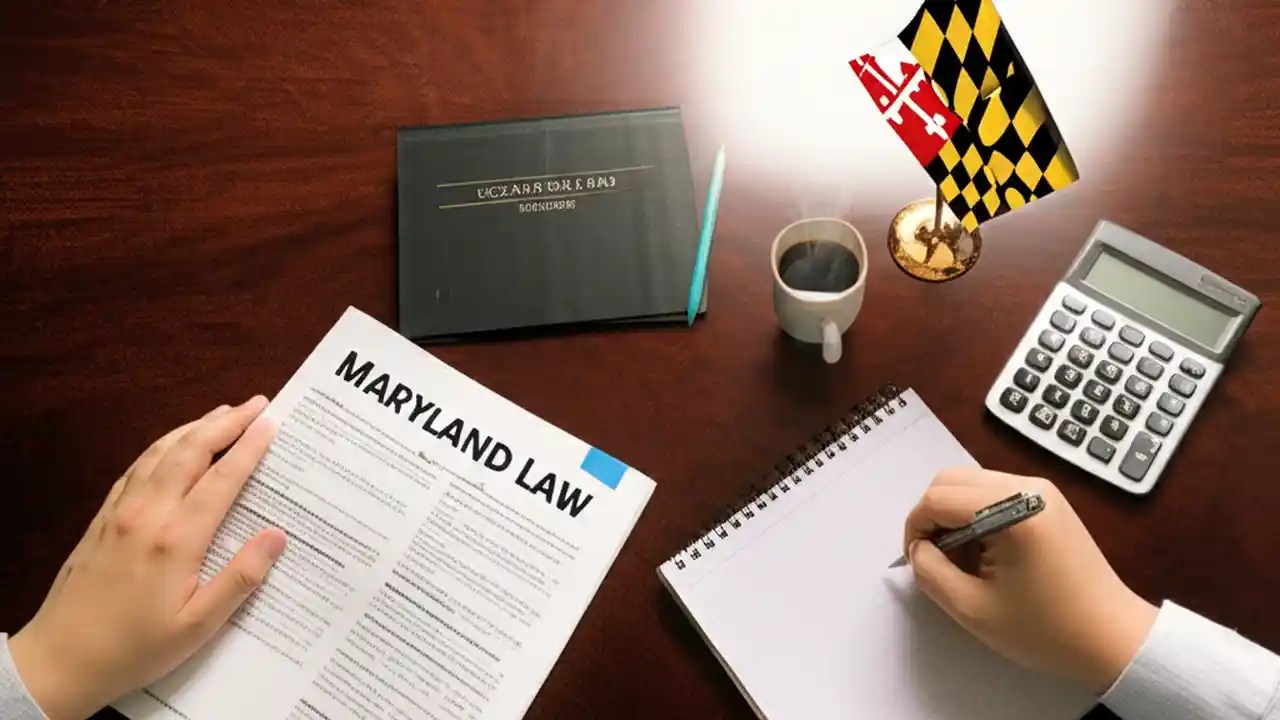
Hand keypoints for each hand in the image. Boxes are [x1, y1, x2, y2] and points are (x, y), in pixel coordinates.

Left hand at [8, 397, 286, 719]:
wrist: (61, 658)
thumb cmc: (134, 648)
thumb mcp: (199, 626)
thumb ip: (241, 579)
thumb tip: (276, 536)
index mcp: (177, 539)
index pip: (222, 478)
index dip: (249, 447)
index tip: (271, 424)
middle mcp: (148, 514)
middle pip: (191, 451)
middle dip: (226, 423)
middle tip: (257, 404)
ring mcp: (121, 512)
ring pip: (161, 451)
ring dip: (195, 426)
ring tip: (223, 412)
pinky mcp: (103, 518)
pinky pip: (137, 467)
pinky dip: (163, 445)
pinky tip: (174, 443)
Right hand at [902, 468, 1157, 692]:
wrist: (1112, 637)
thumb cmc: (1045, 629)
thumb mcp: (972, 609)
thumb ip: (930, 572)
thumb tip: (919, 548)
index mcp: (1012, 510)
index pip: (938, 499)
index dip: (915, 529)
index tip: (918, 563)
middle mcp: (1027, 486)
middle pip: (950, 480)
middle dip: (932, 518)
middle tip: (939, 560)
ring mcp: (1041, 489)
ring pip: (970, 484)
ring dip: (955, 517)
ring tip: (966, 560)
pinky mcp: (1048, 500)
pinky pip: (994, 493)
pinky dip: (977, 516)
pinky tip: (988, 553)